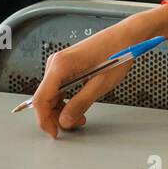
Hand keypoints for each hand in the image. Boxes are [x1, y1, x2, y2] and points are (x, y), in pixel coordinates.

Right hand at [32, 17, 150, 137]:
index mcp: (61, 65)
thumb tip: (65, 121)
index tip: (55, 132)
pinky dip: (66, 99)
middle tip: (76, 124)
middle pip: (45, 97)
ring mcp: (60, 63)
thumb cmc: (117, 53)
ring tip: (81, 116)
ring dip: (63, 108)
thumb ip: (80, 103)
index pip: (41, 99)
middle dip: (57, 115)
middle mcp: (56, 62)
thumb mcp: (100, 84)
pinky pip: (59, 87)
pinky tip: (79, 104)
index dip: (45, 120)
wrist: (126, 36)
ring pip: (52, 94)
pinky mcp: (67, 64)